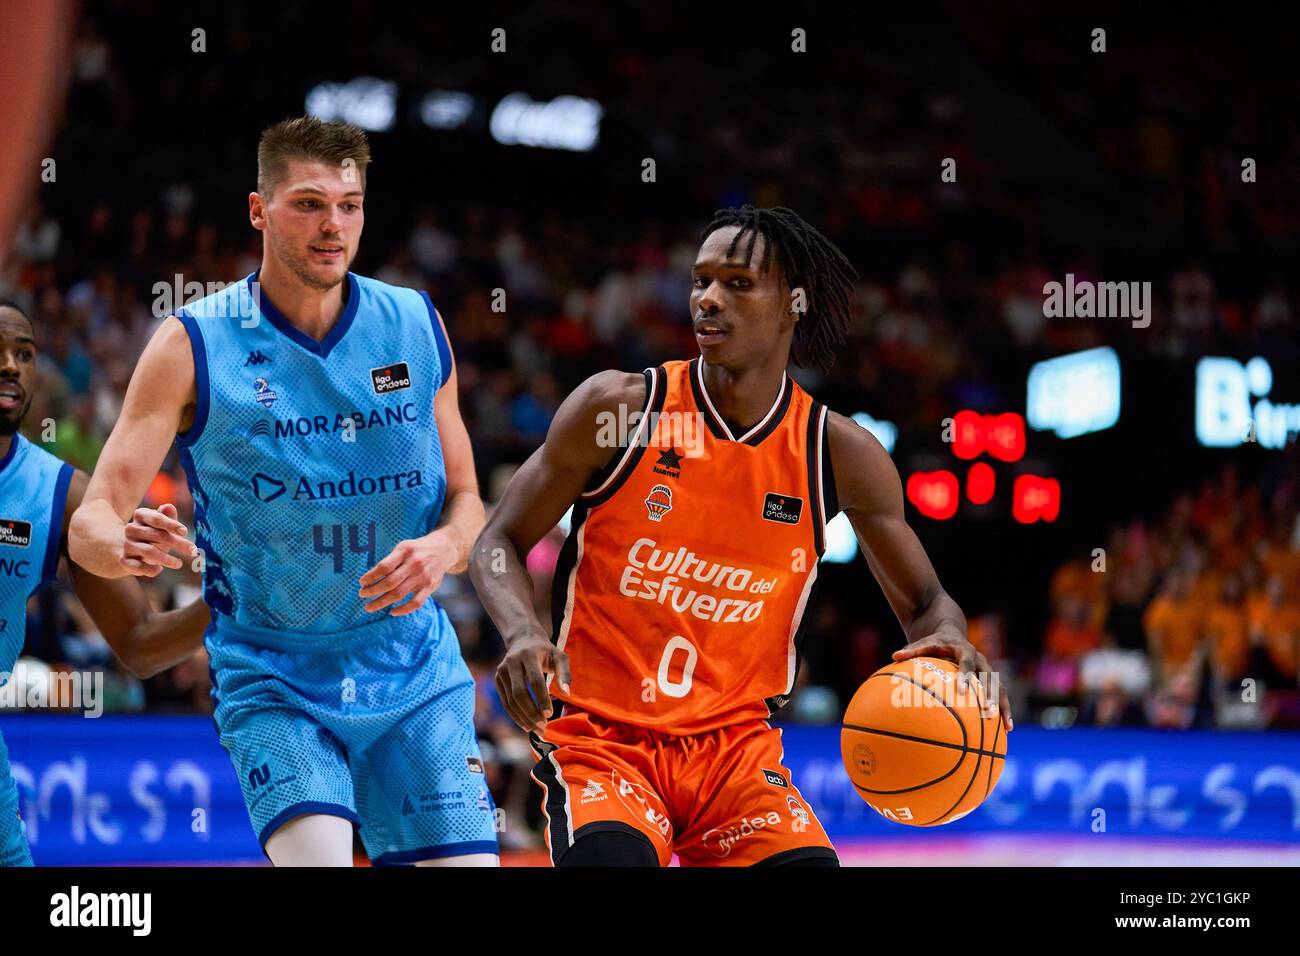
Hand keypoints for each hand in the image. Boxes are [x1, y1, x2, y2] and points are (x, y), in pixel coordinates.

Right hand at [119, 503, 195, 577]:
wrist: (130, 549)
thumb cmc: (153, 534)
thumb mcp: (161, 524)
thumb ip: (167, 516)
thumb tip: (169, 507)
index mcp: (140, 515)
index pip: (156, 518)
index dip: (171, 525)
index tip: (185, 532)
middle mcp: (131, 529)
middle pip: (156, 535)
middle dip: (177, 543)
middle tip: (193, 550)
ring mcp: (127, 545)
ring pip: (148, 551)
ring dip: (166, 559)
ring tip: (179, 564)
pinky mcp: (124, 560)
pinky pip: (138, 566)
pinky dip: (150, 569)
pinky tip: (159, 570)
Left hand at [358, 531, 456, 615]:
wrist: (444, 548)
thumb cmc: (417, 549)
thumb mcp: (404, 547)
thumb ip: (391, 561)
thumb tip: (371, 579)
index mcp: (405, 551)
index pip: (384, 567)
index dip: (370, 577)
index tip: (361, 583)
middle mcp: (414, 563)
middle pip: (390, 582)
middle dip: (372, 591)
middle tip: (362, 595)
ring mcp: (423, 576)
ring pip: (399, 594)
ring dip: (381, 602)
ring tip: (369, 607)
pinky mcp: (430, 586)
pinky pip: (416, 602)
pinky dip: (403, 610)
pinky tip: (392, 612)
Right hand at [495, 634, 570, 732]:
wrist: (523, 640)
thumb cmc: (546, 652)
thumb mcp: (560, 657)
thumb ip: (565, 674)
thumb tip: (567, 694)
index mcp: (528, 655)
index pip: (534, 681)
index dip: (541, 699)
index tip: (549, 714)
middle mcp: (511, 662)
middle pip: (519, 693)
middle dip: (531, 713)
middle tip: (543, 727)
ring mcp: (501, 671)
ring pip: (510, 700)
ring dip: (523, 718)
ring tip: (537, 730)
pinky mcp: (497, 679)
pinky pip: (505, 702)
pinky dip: (515, 715)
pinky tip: (526, 725)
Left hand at [893, 630, 1013, 729]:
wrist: (953, 634)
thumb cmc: (936, 642)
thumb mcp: (924, 643)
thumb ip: (911, 650)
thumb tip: (893, 656)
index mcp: (965, 650)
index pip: (966, 663)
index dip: (966, 676)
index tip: (962, 691)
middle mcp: (980, 660)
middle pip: (990, 677)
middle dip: (990, 695)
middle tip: (989, 712)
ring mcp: (987, 669)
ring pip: (1000, 688)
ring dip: (1004, 706)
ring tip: (1007, 726)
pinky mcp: (990, 678)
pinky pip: (1000, 694)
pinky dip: (1004, 709)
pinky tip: (1006, 729)